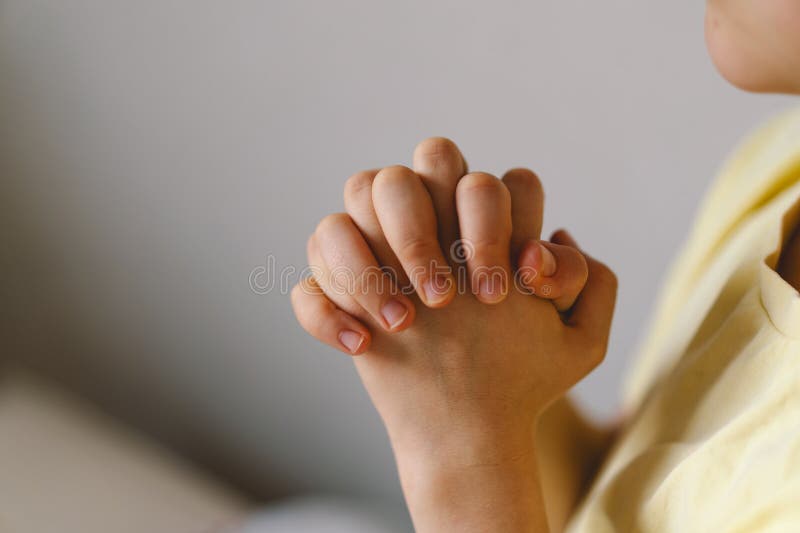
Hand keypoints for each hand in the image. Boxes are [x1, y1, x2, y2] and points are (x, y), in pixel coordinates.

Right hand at [291, 138, 616, 530]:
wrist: (469, 431)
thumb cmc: (522, 380)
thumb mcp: (578, 342)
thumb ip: (588, 281)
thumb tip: (550, 236)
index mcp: (479, 229)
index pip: (483, 178)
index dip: (493, 222)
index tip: (498, 293)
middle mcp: (426, 229)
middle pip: (405, 173)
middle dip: (419, 229)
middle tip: (444, 299)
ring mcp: (376, 258)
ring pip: (352, 197)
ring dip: (369, 262)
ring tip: (405, 324)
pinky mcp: (338, 299)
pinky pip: (307, 284)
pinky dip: (328, 312)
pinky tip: (366, 347)